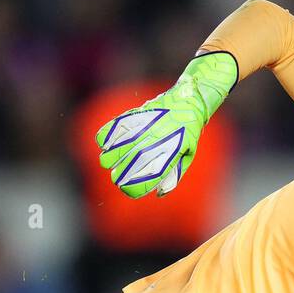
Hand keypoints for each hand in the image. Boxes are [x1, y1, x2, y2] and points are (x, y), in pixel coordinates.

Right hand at [95, 51, 235, 198]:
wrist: (189, 100)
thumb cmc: (188, 132)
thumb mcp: (187, 155)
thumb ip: (173, 174)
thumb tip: (158, 192)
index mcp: (174, 150)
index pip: (153, 173)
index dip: (137, 185)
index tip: (127, 190)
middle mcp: (160, 137)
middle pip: (135, 159)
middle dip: (121, 172)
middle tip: (115, 179)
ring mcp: (149, 123)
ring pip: (125, 142)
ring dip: (111, 154)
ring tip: (105, 162)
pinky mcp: (140, 112)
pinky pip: (120, 123)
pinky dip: (109, 133)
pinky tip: (103, 143)